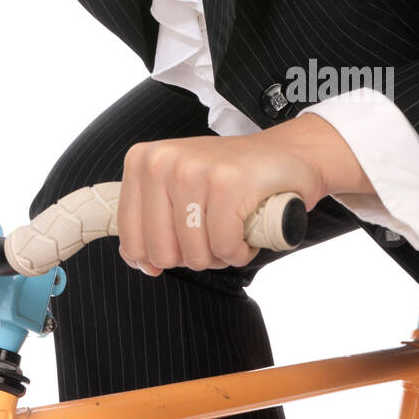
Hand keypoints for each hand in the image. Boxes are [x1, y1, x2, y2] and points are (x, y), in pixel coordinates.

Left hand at [117, 113, 361, 276]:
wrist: (288, 155)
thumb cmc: (231, 179)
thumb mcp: (178, 190)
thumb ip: (151, 222)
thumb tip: (139, 263)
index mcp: (142, 162)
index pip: (131, 238)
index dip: (157, 256)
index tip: (182, 244)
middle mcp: (161, 161)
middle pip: (162, 251)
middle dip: (193, 256)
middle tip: (214, 232)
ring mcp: (193, 169)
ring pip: (194, 253)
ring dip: (220, 254)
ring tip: (233, 227)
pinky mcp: (227, 183)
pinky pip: (224, 247)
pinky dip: (241, 251)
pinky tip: (248, 230)